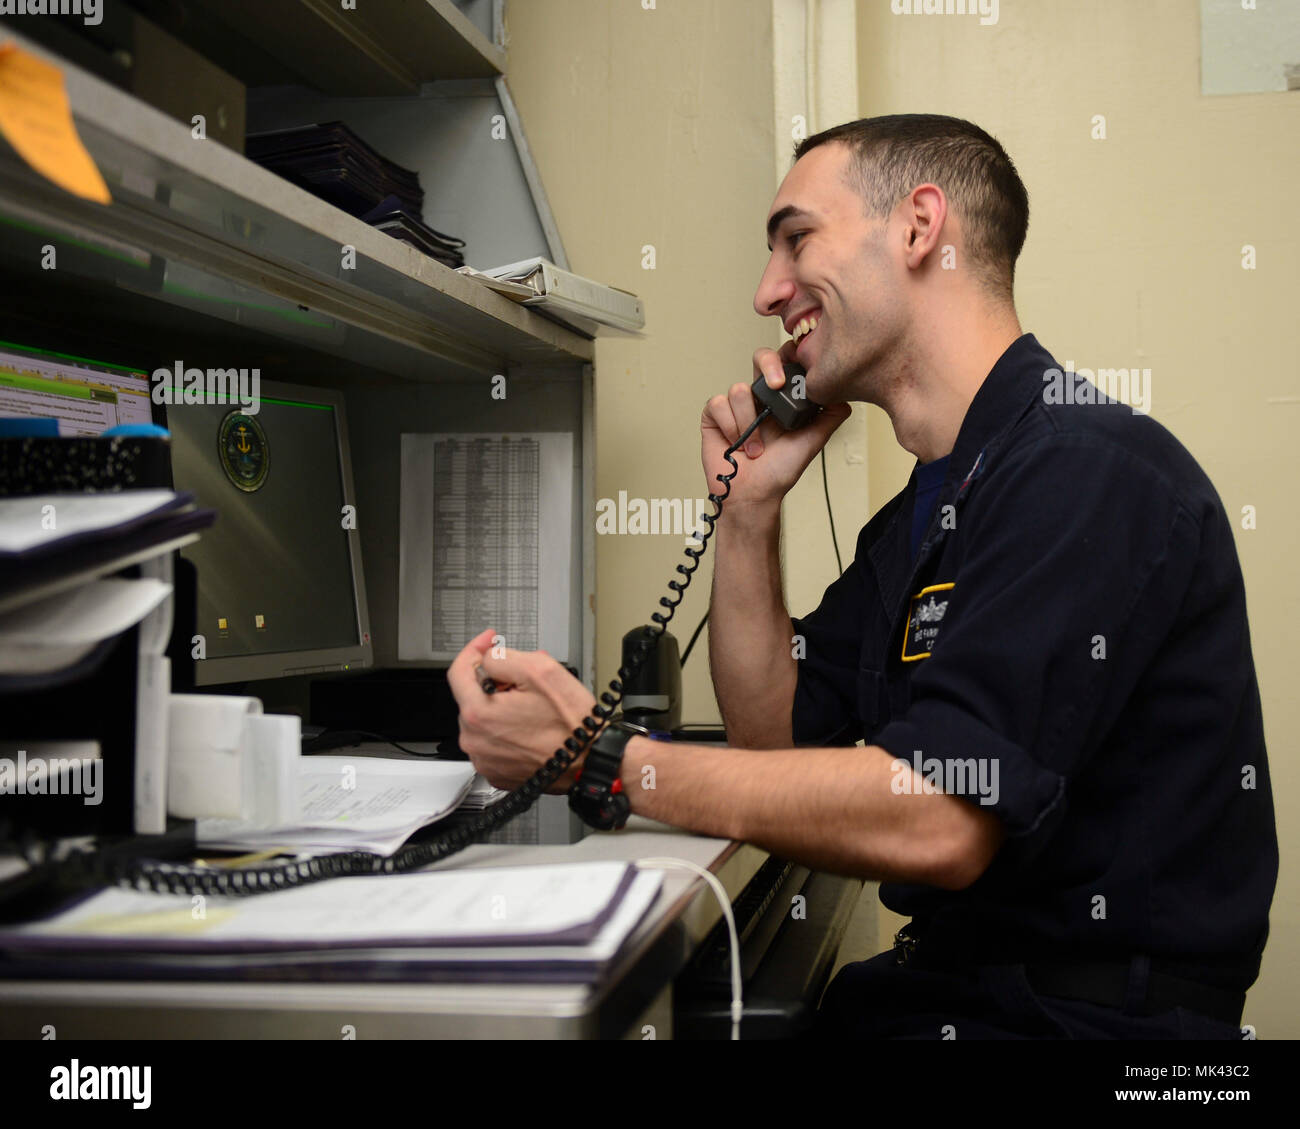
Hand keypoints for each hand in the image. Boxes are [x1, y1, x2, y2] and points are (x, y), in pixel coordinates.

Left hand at [446, 628, 599, 793]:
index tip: (488, 641)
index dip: (475, 649)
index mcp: (479, 714)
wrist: (590, 762)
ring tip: (534, 705)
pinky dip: (506, 728)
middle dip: (496, 681)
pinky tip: (530, 725)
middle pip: (473, 695)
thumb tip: (488, 658)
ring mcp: (484, 759)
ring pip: (483, 717)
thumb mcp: (541, 670)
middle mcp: (475, 740)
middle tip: (526, 680)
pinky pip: (492, 740)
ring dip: (502, 705)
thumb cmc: (572, 724)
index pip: (458, 671)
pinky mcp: (496, 771)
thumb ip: (503, 657)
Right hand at [701, 342, 851, 510]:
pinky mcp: (714, 416)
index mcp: (781, 400)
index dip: (788, 356)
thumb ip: (830, 415)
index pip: (785, 364)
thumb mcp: (813, 440)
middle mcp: (759, 398)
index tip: (796, 364)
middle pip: (760, 357)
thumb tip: (843, 393)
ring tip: (756, 447)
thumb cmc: (780, 472)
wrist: (754, 495)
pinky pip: (718, 404)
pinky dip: (730, 426)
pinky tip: (736, 444)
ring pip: (739, 389)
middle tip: (777, 384)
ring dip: (749, 424)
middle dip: (768, 364)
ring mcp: (735, 406)